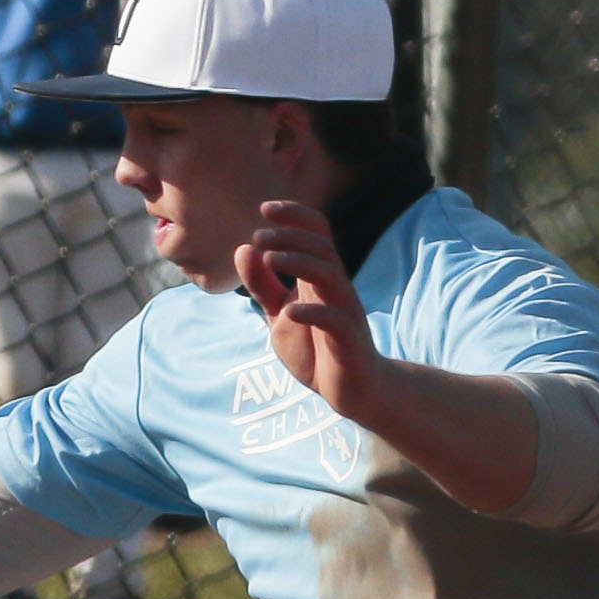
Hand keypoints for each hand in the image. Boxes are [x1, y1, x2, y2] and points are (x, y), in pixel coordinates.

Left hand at [235, 200, 388, 424]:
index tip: (264, 208)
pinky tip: (288, 312)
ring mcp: (345, 312)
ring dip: (299, 262)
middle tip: (259, 234)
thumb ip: (263, 285)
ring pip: (330, 274)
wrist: (354, 391)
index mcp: (320, 278)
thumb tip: (244, 248)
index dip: (294, 214)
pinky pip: (335, 320)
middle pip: (321, 246)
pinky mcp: (349, 340)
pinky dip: (312, 312)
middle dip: (290, 235)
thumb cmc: (318, 350)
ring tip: (269, 258)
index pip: (315, 232)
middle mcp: (336, 288)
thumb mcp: (280, 315)